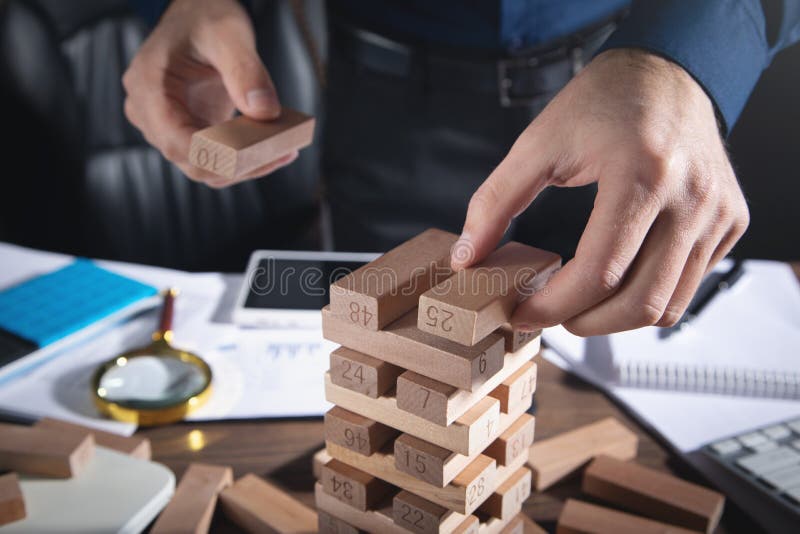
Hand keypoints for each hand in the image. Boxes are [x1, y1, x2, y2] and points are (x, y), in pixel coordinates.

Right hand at [123, 0, 297, 187]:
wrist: (199, 16)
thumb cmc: (205, 17)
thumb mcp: (228, 34)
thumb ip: (246, 72)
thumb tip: (265, 113)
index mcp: (148, 86)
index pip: (176, 140)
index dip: (215, 155)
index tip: (254, 155)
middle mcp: (149, 112)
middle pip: (192, 160)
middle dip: (238, 164)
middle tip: (281, 153)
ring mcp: (166, 125)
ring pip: (204, 166)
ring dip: (244, 166)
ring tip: (283, 152)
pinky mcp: (187, 131)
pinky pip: (213, 157)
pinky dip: (242, 159)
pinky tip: (273, 150)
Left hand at [454, 49, 749, 335]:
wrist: (667, 72)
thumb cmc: (602, 102)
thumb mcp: (538, 143)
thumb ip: (495, 202)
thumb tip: (466, 258)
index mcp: (643, 174)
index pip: (599, 272)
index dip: (552, 306)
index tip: (521, 312)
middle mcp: (692, 199)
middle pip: (639, 303)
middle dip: (583, 323)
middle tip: (547, 313)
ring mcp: (719, 214)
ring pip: (668, 305)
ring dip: (616, 318)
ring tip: (578, 300)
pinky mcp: (731, 222)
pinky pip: (688, 284)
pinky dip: (648, 294)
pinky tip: (615, 274)